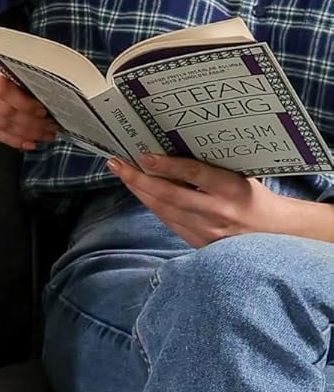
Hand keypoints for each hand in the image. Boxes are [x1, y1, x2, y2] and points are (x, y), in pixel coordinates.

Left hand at [106, 153, 305, 246]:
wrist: (274, 232)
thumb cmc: (254, 196)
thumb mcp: (241, 176)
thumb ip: (213, 168)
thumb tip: (176, 149)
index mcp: (232, 189)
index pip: (194, 175)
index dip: (167, 165)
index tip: (144, 155)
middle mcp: (216, 211)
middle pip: (168, 195)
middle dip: (138, 179)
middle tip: (117, 163)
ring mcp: (205, 230)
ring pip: (163, 210)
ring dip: (139, 192)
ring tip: (123, 174)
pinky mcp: (198, 242)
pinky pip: (168, 221)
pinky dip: (152, 205)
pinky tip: (140, 192)